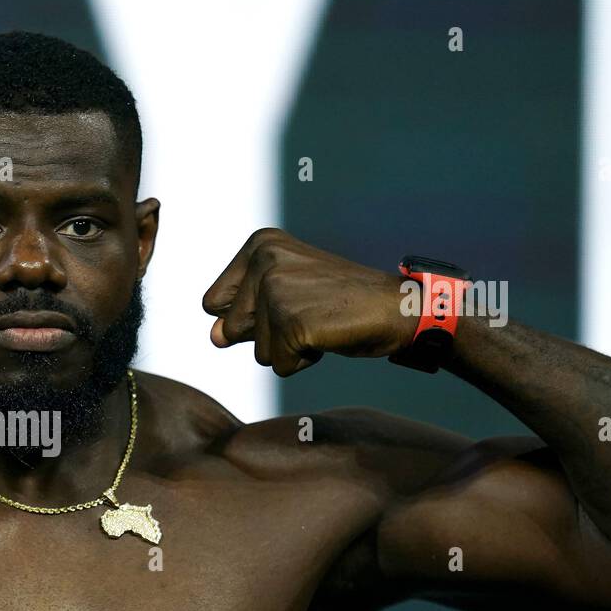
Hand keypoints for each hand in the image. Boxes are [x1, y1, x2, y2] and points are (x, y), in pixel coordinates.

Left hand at [202, 228, 411, 375]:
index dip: (250, 316)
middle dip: (268, 334)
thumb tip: (214, 337)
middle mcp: (263, 260)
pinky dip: (303, 361)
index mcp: (259, 244)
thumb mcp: (284, 297)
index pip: (213, 304)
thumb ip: (242, 314)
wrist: (397, 307)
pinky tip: (327, 336)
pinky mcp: (292, 323)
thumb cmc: (341, 302)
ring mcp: (277, 291)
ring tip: (320, 322)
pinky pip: (279, 366)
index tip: (292, 299)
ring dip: (288, 349)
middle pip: (232, 329)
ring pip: (256, 351)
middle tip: (311, 312)